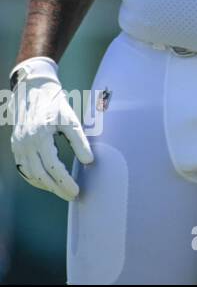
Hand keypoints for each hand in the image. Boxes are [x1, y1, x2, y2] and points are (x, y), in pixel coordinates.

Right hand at [10, 58, 92, 200]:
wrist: (33, 91)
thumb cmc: (55, 105)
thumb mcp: (71, 120)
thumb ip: (80, 141)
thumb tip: (89, 161)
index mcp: (40, 136)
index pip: (52, 167)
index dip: (65, 181)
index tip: (76, 191)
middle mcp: (26, 143)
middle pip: (41, 174)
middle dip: (57, 188)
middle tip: (72, 196)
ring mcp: (18, 146)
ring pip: (30, 173)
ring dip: (45, 185)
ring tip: (61, 191)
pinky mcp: (16, 146)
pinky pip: (23, 168)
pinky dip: (34, 178)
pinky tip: (46, 182)